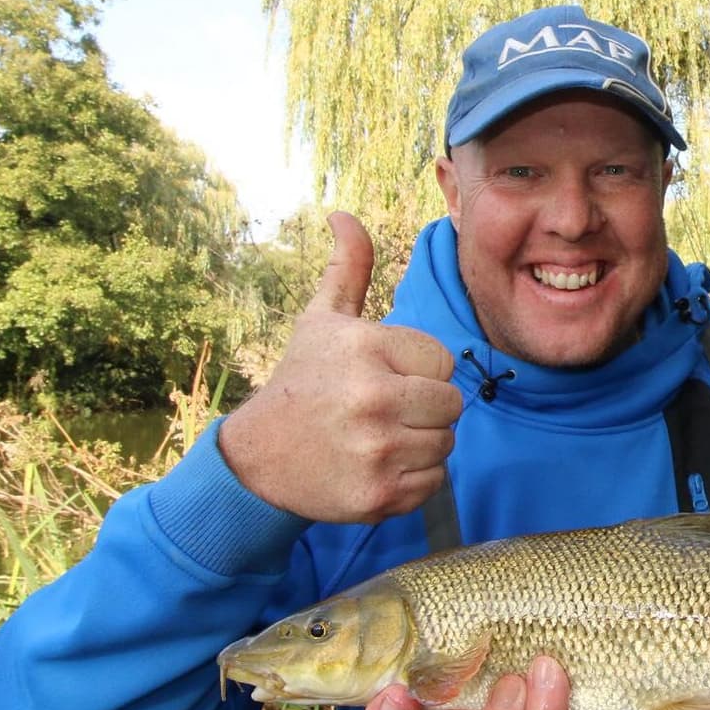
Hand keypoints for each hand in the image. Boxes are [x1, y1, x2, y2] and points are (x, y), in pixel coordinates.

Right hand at [220, 211, 460, 522]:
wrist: (258, 459)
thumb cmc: (302, 382)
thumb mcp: (322, 320)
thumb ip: (347, 268)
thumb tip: (343, 214)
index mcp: (366, 348)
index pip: (444, 363)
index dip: (418, 372)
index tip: (380, 378)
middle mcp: (372, 397)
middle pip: (451, 405)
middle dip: (425, 409)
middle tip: (383, 412)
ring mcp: (377, 450)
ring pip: (445, 444)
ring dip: (420, 444)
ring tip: (377, 438)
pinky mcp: (379, 495)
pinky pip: (432, 483)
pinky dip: (412, 481)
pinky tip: (375, 467)